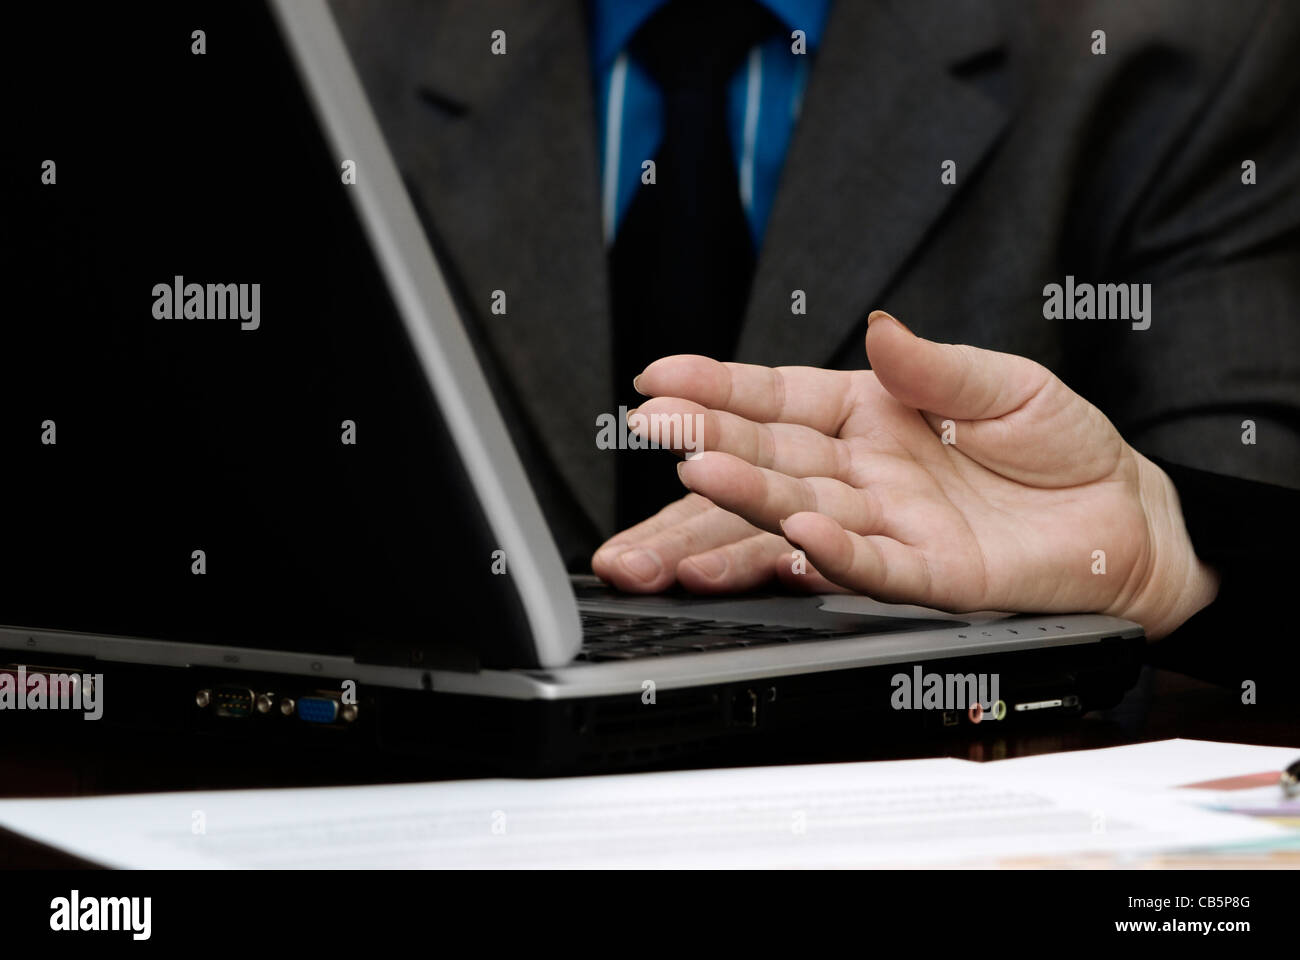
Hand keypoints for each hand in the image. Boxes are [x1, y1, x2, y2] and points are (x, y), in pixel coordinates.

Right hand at [592, 312, 1218, 639]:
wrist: (1124, 519)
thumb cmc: (1058, 447)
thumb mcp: (1006, 383)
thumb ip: (937, 365)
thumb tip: (882, 328)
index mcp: (870, 416)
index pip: (779, 397)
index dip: (718, 387)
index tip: (659, 379)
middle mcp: (864, 473)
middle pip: (770, 458)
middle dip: (707, 443)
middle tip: (649, 434)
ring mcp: (889, 524)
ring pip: (800, 514)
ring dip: (746, 503)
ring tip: (692, 490)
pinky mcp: (930, 575)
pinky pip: (873, 566)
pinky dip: (832, 554)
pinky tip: (791, 538)